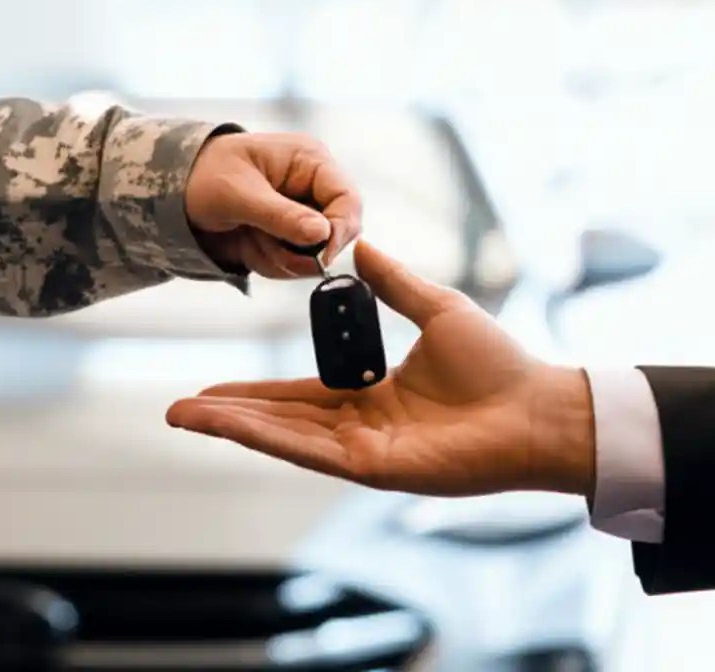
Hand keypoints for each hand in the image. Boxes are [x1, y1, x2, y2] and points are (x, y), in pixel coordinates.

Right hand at [166, 240, 595, 497]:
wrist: (538, 406)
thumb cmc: (499, 365)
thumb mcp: (436, 308)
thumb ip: (393, 283)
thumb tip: (360, 246)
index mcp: (370, 396)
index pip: (296, 395)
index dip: (252, 393)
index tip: (210, 386)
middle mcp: (359, 428)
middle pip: (278, 422)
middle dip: (227, 416)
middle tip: (177, 409)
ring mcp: (364, 452)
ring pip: (284, 438)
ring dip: (233, 427)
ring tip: (185, 416)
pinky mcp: (374, 468)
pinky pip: (309, 451)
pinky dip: (268, 438)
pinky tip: (233, 426)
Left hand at [185, 132, 361, 277]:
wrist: (174, 193)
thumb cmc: (204, 176)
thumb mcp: (238, 196)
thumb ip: (280, 216)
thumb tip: (322, 234)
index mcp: (309, 160)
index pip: (348, 199)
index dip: (339, 231)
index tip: (319, 257)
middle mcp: (313, 187)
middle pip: (336, 235)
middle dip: (298, 250)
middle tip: (261, 242)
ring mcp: (302, 214)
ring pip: (314, 256)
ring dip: (278, 257)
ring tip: (246, 237)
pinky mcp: (289, 236)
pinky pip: (294, 264)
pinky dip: (269, 262)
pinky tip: (247, 244)